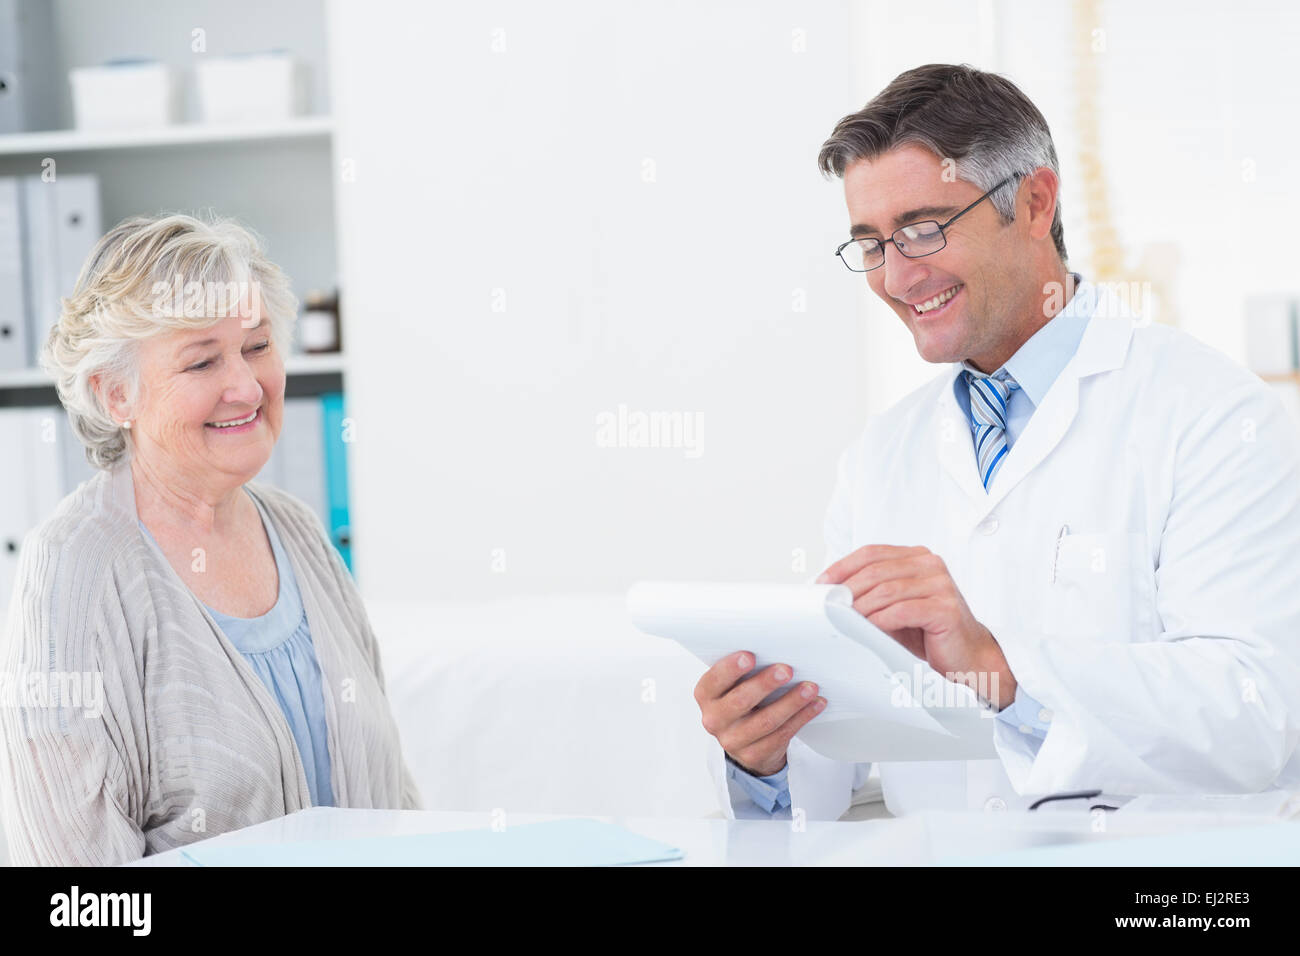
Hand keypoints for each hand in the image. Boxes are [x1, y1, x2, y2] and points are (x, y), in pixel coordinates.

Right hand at [694, 651, 825, 776]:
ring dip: (791, 702)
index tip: (750, 656)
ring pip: (766, 721)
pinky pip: (781, 735)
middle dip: (765, 684)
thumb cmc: (741, 701)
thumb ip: (744, 671)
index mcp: (706, 695)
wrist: (744, 740)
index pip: (714, 681)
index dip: (731, 668)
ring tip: (810, 688)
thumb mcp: (733, 685)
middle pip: (740, 701)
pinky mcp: (753, 755)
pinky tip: (814, 705)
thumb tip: (774, 650)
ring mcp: (732, 740)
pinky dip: (801, 717)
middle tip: (786, 670)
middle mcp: (714, 719)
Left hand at [817, 544, 1015, 708]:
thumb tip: (829, 593)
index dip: (842, 566)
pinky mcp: (945, 608)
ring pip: (887, 590)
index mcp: (917, 557)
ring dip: (860, 606)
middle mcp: (931, 564)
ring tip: (843, 619)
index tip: (820, 584)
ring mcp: (941, 584)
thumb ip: (871, 594)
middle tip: (827, 605)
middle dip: (847, 589)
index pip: (871, 553)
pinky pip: (903, 610)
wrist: (967, 657)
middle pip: (876, 570)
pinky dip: (880, 620)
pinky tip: (868, 628)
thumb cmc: (927, 633)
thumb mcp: (893, 607)